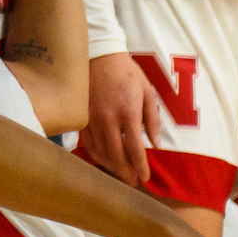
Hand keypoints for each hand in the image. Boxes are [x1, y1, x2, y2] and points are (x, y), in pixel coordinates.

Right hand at [82, 51, 162, 185]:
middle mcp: (108, 118)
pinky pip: (87, 141)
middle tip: (132, 182)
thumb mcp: (147, 92)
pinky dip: (95, 153)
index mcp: (128, 112)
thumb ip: (152, 119)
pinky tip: (103, 158)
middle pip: (116, 154)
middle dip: (125, 171)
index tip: (145, 177)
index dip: (140, 166)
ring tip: (120, 173)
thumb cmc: (126, 73)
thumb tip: (156, 144)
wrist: (98, 55)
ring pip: (100, 150)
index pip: (135, 148)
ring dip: (110, 165)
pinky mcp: (81, 115)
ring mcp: (92, 117)